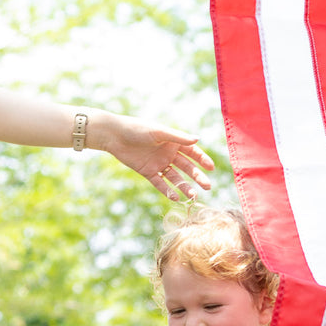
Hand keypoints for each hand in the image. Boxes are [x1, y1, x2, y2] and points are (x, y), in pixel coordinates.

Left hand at [95, 114, 214, 199]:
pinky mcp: (148, 172)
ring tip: (193, 196)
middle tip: (208, 186)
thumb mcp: (159, 132)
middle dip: (197, 177)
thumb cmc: (137, 129)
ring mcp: (159, 164)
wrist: (114, 135)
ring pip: (175, 178)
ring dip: (184, 186)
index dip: (202, 160)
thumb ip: (178, 137)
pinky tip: (175, 197)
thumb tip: (198, 139)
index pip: (193, 152)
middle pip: (187, 167)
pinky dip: (167, 190)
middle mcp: (169, 154)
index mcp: (174, 142)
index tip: (211, 168)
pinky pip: (160, 183)